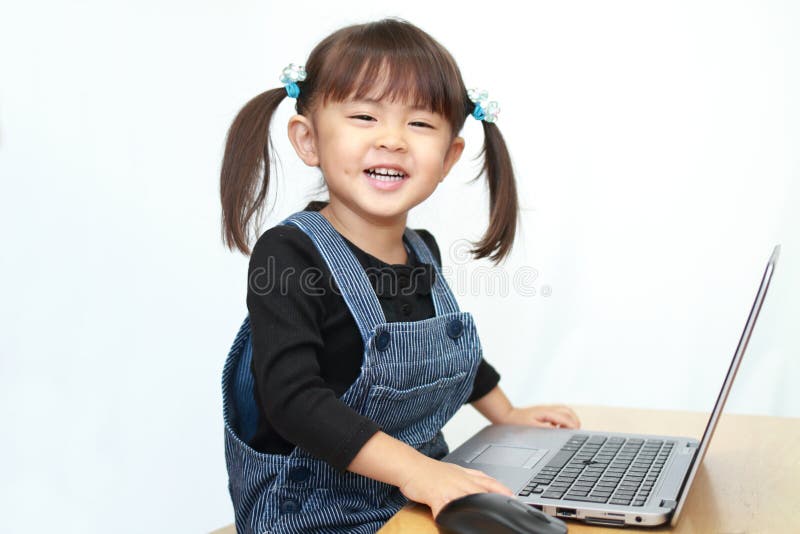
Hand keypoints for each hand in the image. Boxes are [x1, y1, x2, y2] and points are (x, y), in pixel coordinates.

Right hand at [398, 456, 513, 518]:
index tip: (514, 498)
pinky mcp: (436, 495)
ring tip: (486, 519)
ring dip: (477, 509)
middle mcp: (461, 481)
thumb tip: (485, 482)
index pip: (490, 482)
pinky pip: (444, 508)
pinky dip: (448, 516)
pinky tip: (451, 523)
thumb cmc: (430, 471)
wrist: (410, 466)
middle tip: (506, 511)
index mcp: (466, 476)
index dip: (503, 490)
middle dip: (495, 502)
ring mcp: (449, 488)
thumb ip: (471, 477)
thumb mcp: (455, 470)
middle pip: (483, 492)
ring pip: (467, 499)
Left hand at [496, 404, 580, 428]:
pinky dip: (563, 419)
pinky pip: (559, 413)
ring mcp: (546, 409)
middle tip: (576, 432)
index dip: (572, 425)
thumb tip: (558, 430)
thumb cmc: (518, 422)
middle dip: (574, 421)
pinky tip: (559, 427)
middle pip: (568, 411)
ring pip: (564, 410)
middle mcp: (547, 409)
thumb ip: (546, 429)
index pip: (565, 417)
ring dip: (570, 419)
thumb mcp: (532, 427)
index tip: (576, 433)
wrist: (508, 416)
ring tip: (570, 430)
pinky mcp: (544, 412)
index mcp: (546, 412)